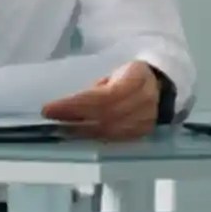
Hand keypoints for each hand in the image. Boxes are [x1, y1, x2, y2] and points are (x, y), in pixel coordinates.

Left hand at [41, 61, 160, 140]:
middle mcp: (144, 102)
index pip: (102, 97)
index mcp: (137, 78)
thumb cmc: (131, 74)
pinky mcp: (142, 133)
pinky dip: (94, 137)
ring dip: (80, 131)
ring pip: (108, 131)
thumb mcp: (115, 72)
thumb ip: (97, 88)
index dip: (75, 105)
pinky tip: (78, 134)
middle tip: (50, 116)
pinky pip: (114, 139)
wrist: (161, 85)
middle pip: (103, 116)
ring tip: (60, 127)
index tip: (49, 107)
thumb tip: (70, 104)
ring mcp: (145, 121)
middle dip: (73, 118)